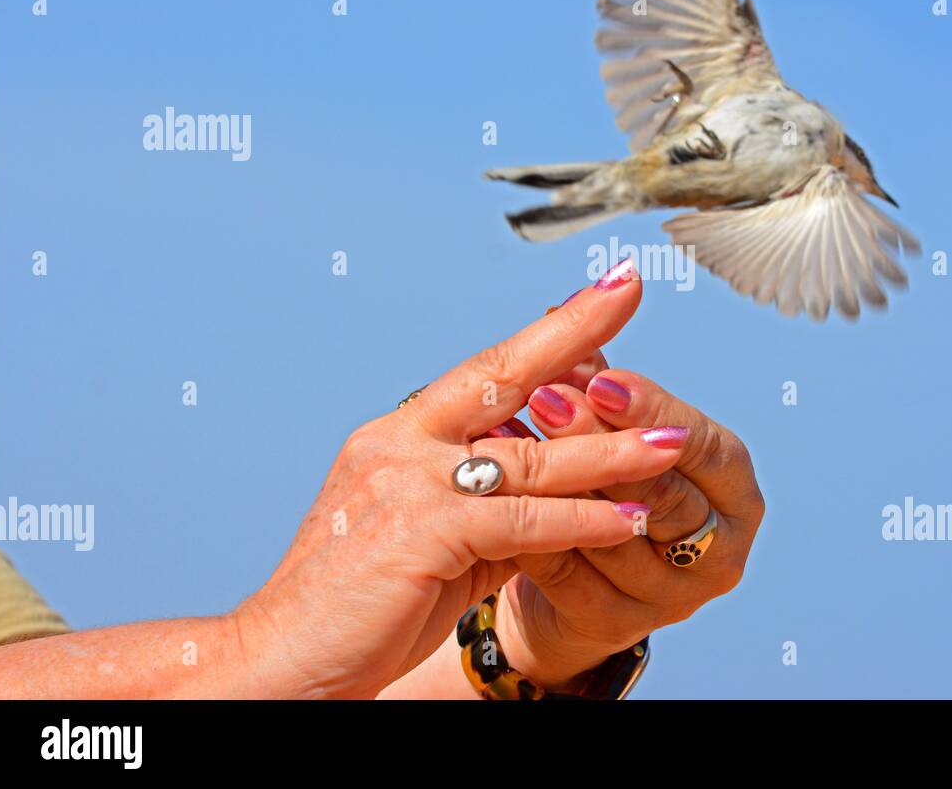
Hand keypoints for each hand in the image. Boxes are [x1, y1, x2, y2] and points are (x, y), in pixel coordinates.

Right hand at [235, 261, 676, 697]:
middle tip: (629, 288)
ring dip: (609, 450)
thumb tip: (562, 495)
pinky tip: (631, 518)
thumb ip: (493, 507)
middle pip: (501, 375)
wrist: (280, 663)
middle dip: (573, 333)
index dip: (544, 331)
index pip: (482, 370)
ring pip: (529, 456)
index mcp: (398, 435)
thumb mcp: (433, 540)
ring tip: (671, 439)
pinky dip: (582, 521)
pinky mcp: (421, 533)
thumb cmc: (360, 606)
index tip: (596, 293)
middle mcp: (399, 443)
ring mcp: (407, 483)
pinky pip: (523, 522)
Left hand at [488, 295, 764, 688]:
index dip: (653, 408)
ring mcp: (672, 596)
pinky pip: (570, 577)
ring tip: (503, 441)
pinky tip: (493, 498)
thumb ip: (597, 376)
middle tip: (546, 399)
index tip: (601, 375)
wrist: (574, 578)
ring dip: (558, 486)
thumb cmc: (601, 483)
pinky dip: (531, 532)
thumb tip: (574, 305)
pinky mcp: (617, 625)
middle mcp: (720, 548)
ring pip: (615, 538)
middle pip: (662, 491)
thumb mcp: (611, 427)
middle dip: (600, 443)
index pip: (703, 443)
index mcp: (733, 488)